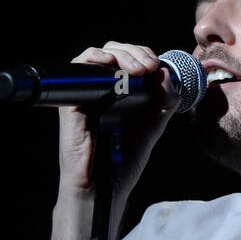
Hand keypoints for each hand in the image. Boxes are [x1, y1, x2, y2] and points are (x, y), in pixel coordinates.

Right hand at [57, 42, 180, 195]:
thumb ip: (163, 103)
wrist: (103, 186)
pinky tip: (109, 63)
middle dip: (137, 53)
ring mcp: (89, 93)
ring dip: (122, 54)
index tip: (158, 67)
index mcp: (123, 94)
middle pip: (118, 53)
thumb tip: (167, 73)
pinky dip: (93, 57)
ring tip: (138, 68)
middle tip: (150, 66)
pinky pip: (78, 66)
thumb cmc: (123, 162)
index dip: (145, 56)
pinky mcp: (73, 99)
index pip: (133, 61)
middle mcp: (104, 89)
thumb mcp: (152, 128)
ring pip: (101, 54)